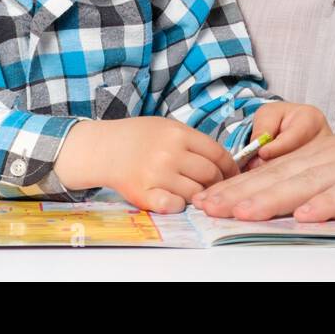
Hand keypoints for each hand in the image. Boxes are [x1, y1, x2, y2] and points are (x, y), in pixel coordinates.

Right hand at [56, 116, 239, 212]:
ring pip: (195, 193)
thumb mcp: (166, 127)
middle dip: (217, 183)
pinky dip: (178, 205)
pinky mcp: (144, 194)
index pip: (218, 154)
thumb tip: (222, 161)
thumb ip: (192, 141)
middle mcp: (169, 153)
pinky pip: (174, 206)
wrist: (102, 148)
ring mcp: (157, 175)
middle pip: (210, 175)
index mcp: (178, 133)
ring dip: (198, 195)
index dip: (230, 167)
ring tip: (191, 190)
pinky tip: (173, 198)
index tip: (232, 174)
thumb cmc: (136, 137)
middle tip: (213, 186)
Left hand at [191, 112, 334, 222]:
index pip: (272, 171)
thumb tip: (291, 204)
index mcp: (324, 156)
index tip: (207, 199)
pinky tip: (306, 216)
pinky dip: (327, 204)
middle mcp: (333, 158)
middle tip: (206, 207)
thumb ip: (324, 182)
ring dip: (271, 198)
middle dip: (240, 193)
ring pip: (306, 183)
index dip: (238, 185)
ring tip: (241, 212)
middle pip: (279, 177)